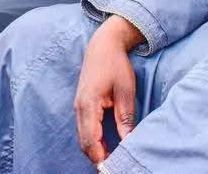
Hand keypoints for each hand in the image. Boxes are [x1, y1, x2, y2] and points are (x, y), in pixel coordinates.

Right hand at [74, 16, 144, 164]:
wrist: (103, 45)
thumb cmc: (115, 64)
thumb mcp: (126, 90)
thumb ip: (126, 117)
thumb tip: (129, 142)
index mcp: (89, 104)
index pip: (91, 140)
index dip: (100, 157)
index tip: (112, 167)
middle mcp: (79, 107)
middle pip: (84, 142)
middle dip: (97, 157)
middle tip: (114, 167)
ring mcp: (78, 106)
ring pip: (83, 137)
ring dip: (95, 150)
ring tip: (112, 160)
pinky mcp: (81, 105)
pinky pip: (84, 129)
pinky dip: (93, 141)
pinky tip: (106, 146)